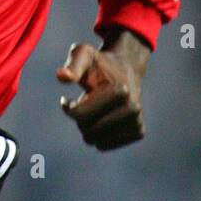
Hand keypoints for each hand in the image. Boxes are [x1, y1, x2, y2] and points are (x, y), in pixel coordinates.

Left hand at [57, 31, 150, 150]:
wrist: (126, 68)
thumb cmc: (99, 64)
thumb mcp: (83, 55)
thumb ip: (72, 66)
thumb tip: (62, 76)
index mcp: (120, 91)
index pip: (80, 116)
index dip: (68, 108)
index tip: (67, 99)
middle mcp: (133, 108)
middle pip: (88, 131)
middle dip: (80, 119)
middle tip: (87, 103)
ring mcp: (137, 121)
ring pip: (96, 141)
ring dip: (89, 127)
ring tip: (97, 109)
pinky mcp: (138, 132)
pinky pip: (104, 146)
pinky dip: (98, 135)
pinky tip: (105, 118)